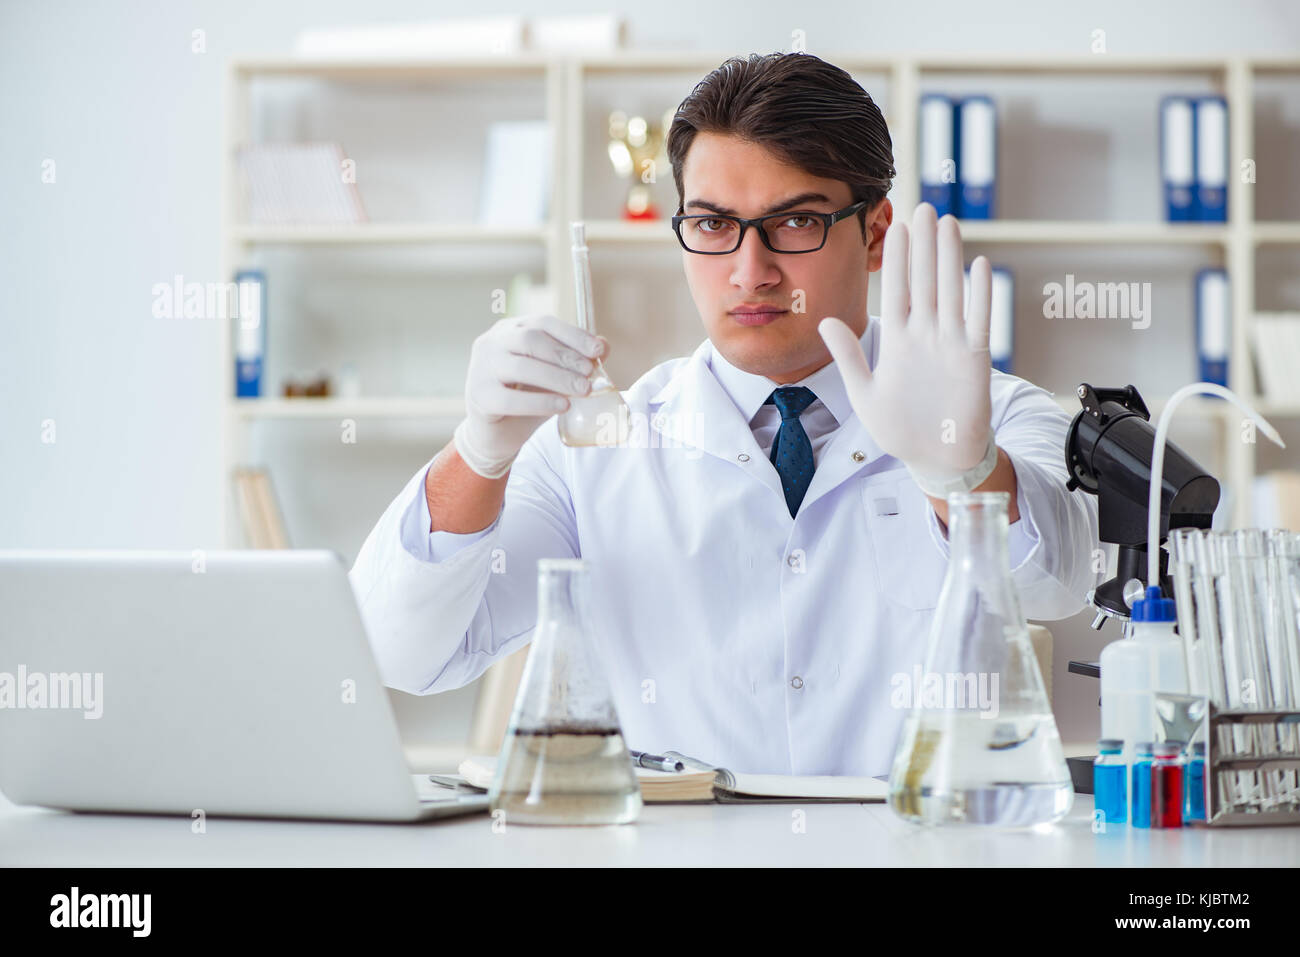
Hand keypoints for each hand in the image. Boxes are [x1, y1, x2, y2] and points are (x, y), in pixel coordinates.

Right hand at [453, 314, 606, 478]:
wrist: (496, 435)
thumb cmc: (526, 400)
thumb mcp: (552, 378)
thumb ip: (573, 361)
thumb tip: (603, 345)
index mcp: (509, 330)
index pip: (543, 323)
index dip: (573, 334)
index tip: (598, 350)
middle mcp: (491, 344)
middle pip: (531, 340)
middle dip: (565, 357)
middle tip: (590, 374)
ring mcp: (480, 369)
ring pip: (521, 367)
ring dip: (557, 378)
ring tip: (582, 390)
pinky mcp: (479, 397)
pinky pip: (510, 399)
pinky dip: (540, 402)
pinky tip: (563, 407)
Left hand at [819, 203, 993, 481]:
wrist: (933, 458)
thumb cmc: (900, 428)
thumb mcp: (864, 392)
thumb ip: (847, 355)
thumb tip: (824, 320)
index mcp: (898, 340)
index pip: (897, 290)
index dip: (896, 259)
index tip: (894, 227)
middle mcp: (926, 335)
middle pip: (924, 280)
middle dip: (924, 245)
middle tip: (924, 206)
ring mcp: (951, 344)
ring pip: (950, 291)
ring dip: (949, 258)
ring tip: (948, 223)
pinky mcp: (973, 360)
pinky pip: (978, 321)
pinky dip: (979, 295)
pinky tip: (978, 266)